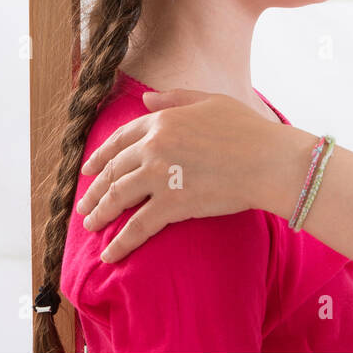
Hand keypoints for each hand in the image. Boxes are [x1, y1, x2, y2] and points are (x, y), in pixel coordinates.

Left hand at [75, 89, 273, 261]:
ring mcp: (160, 176)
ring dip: (99, 213)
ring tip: (89, 225)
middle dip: (94, 189)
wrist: (268, 160)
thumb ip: (175, 98)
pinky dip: (119, 242)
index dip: (100, 156)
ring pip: (118, 197)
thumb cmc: (248, 129)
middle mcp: (154, 147)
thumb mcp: (210, 101)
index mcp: (162, 121)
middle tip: (84, 204)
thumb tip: (145, 99)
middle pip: (113, 171)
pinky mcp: (172, 205)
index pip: (119, 140)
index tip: (88, 169)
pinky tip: (108, 254)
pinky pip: (137, 227)